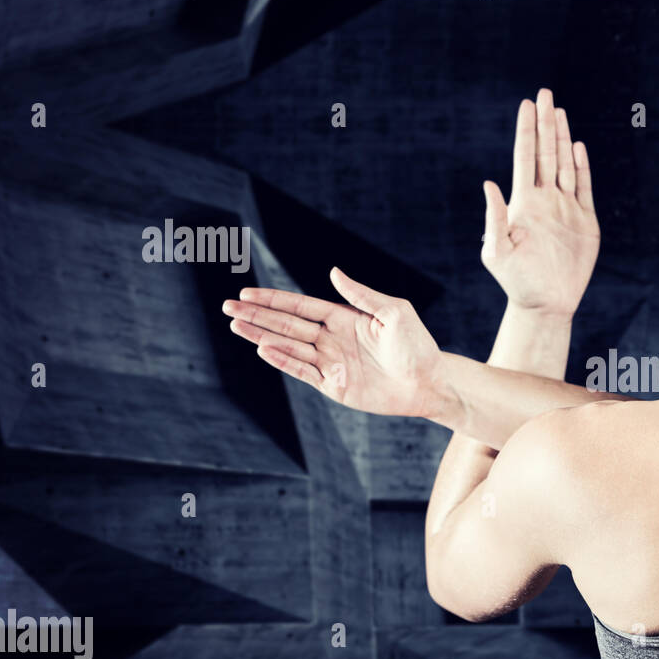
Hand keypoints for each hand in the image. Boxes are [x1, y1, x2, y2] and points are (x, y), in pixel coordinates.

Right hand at [222, 268, 449, 417]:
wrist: (430, 383)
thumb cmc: (417, 345)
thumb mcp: (394, 312)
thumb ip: (362, 295)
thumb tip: (333, 272)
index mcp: (344, 318)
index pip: (300, 306)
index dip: (273, 300)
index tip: (246, 293)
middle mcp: (333, 340)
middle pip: (287, 325)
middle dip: (257, 316)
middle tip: (228, 307)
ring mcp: (331, 363)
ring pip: (289, 347)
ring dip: (262, 336)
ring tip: (235, 326)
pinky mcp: (334, 386)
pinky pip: (303, 371)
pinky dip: (283, 360)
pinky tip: (263, 348)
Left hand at [481, 88, 598, 317]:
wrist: (545, 304)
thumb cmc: (515, 281)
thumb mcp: (497, 252)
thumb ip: (494, 219)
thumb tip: (489, 184)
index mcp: (524, 203)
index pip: (525, 158)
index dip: (526, 131)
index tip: (526, 104)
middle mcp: (545, 200)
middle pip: (546, 154)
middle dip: (545, 124)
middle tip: (544, 94)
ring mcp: (566, 209)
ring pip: (565, 165)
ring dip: (562, 138)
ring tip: (559, 112)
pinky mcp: (585, 222)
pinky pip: (584, 188)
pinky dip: (582, 167)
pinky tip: (577, 147)